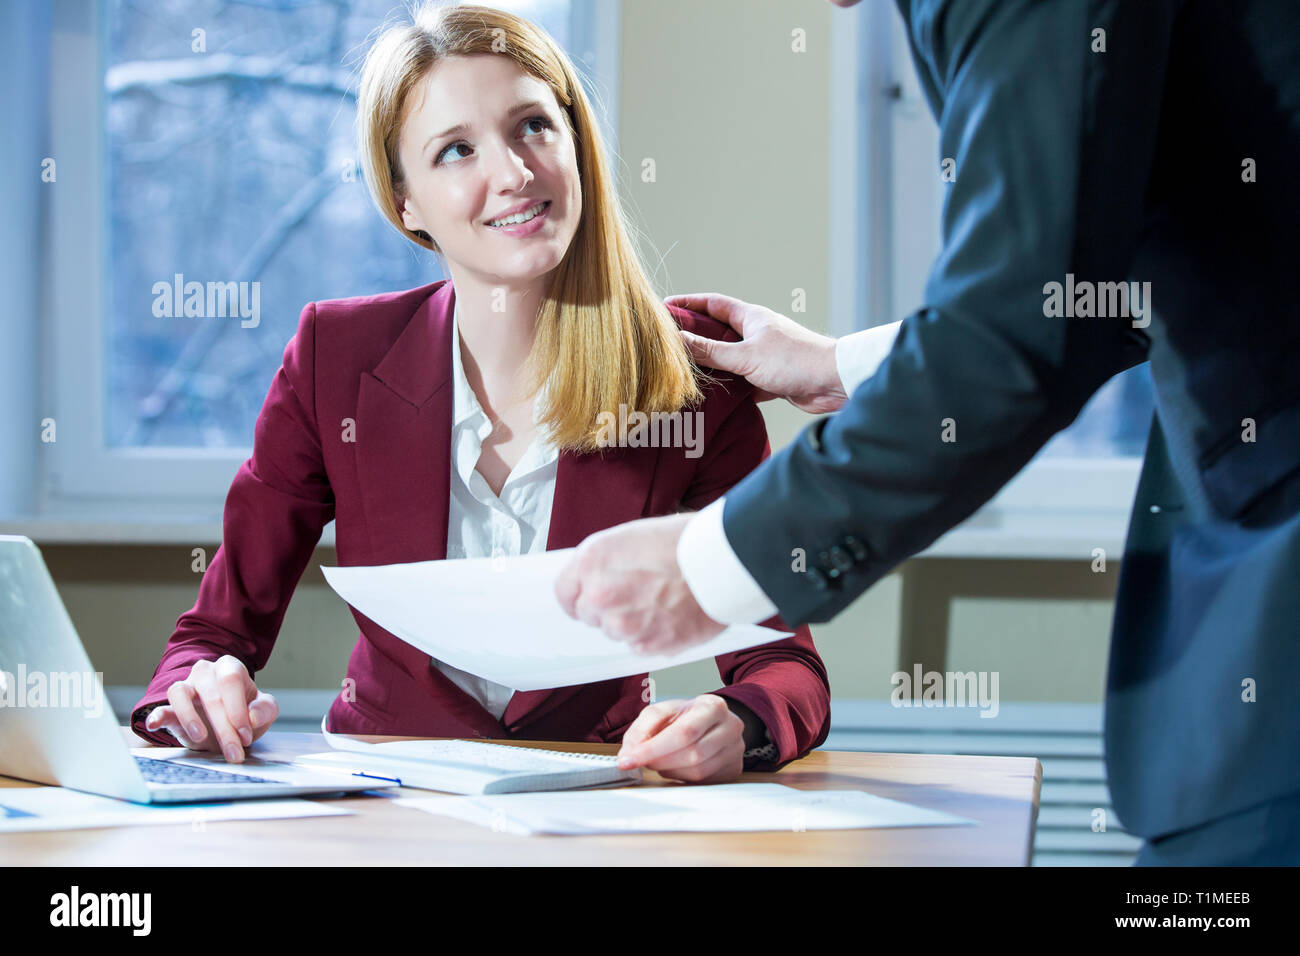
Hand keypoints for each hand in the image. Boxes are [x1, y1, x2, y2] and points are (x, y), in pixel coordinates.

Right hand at [144, 655, 277, 763]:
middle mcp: (205, 672)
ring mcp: (185, 687)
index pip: (231, 680)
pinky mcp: (170, 708)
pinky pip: (161, 707)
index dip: (238, 708)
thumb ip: (265, 709)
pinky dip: (156, 715)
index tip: (245, 735)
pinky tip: (155, 723)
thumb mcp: (264, 710)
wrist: (228, 725)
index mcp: (230, 667)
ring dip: (190, 717)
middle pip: (210, 694)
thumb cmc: (246, 712)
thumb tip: (251, 716)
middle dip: (223, 727)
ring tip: (201, 737)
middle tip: (233, 751)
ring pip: (180, 693)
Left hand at [554, 512, 725, 654]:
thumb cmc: (683, 541)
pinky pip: (640, 646)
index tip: (590, 597)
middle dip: (608, 608)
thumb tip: (595, 584)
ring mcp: (623, 624)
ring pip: (616, 632)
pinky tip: (673, 615)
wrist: (724, 560)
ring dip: (632, 623)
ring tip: (662, 600)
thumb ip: (605, 565)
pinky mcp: (648, 645)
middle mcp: (600, 596)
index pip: (564, 594)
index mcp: (591, 562)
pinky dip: (653, 636)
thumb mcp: (630, 537)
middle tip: (640, 592)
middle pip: (589, 615)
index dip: (579, 595)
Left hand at [617, 695, 744, 783]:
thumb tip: (627, 755)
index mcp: (712, 706)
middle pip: (693, 754)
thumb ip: (641, 729)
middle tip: (643, 760)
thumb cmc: (686, 716)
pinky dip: (682, 777)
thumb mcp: (662, 712)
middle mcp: (730, 727)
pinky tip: (675, 767)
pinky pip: (704, 781)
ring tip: (660, 761)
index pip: (684, 732)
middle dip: (660, 761)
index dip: (654, 748)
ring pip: (698, 771)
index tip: (630, 759)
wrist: (712, 721)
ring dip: (670, 770)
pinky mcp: (734, 769)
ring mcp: (735, 750)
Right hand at [667, 292, 847, 413]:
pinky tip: (712, 398)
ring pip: (728, 359)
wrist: (834, 382)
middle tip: (668, 345)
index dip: (688, 303)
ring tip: (682, 374)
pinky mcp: (770, 379)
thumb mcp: (745, 355)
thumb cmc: (795, 360)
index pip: (712, 303)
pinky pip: (742, 382)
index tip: (665, 307)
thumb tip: (677, 340)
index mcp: (750, 318)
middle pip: (717, 332)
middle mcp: (756, 334)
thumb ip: (710, 351)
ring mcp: (763, 356)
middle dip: (694, 337)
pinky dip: (728, 389)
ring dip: (710, 366)